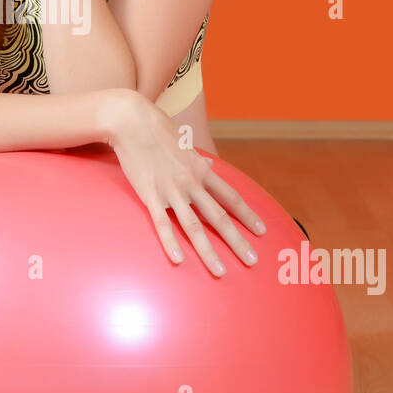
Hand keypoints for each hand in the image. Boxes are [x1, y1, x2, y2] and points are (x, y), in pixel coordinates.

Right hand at [107, 90, 266, 273]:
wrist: (131, 121)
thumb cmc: (157, 129)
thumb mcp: (185, 144)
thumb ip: (198, 160)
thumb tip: (210, 166)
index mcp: (201, 171)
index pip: (231, 197)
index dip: (248, 215)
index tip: (261, 232)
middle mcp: (191, 183)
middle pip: (218, 217)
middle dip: (237, 241)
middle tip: (251, 261)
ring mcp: (171, 191)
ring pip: (194, 227)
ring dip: (209, 251)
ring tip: (220, 271)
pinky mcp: (150, 195)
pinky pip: (162, 224)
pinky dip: (171, 243)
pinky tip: (180, 260)